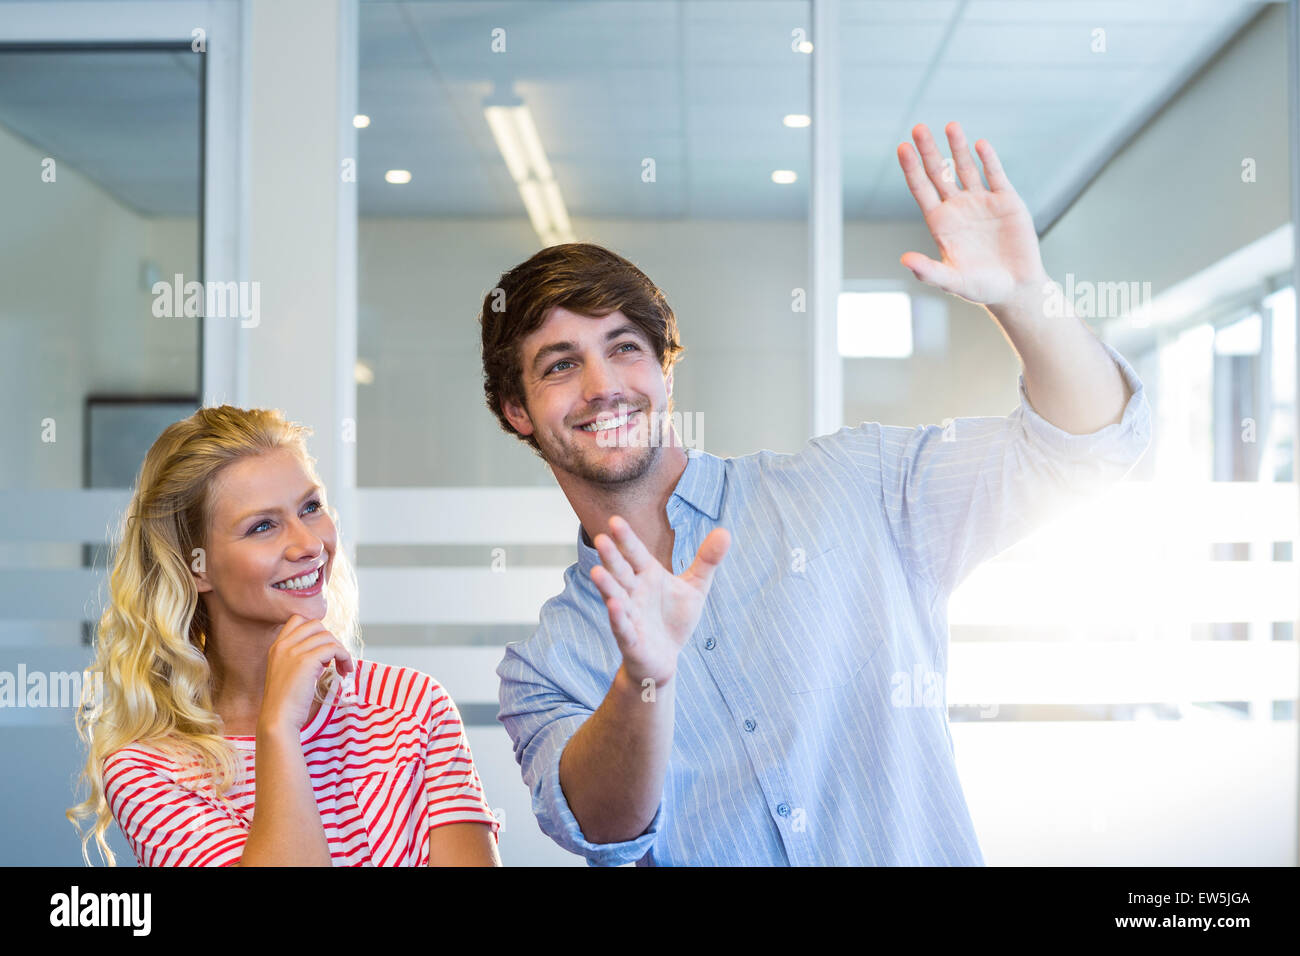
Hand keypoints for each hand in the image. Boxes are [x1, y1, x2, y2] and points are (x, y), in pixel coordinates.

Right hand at [258, 614, 353, 735]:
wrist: (278, 719)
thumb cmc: (286, 703)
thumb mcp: (289, 673)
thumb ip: (301, 658)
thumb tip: (326, 652)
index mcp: (276, 646)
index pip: (298, 620)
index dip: (316, 630)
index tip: (323, 649)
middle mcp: (283, 645)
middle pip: (315, 624)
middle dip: (330, 639)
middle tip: (336, 659)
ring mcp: (294, 652)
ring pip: (327, 637)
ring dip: (341, 650)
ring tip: (343, 669)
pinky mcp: (306, 661)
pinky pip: (334, 649)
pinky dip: (344, 657)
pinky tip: (344, 672)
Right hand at [589, 516, 729, 686]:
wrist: (665, 658)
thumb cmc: (674, 619)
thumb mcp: (695, 587)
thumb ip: (707, 560)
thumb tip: (725, 531)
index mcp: (647, 575)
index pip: (635, 553)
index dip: (626, 539)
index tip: (616, 520)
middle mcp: (634, 592)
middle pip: (621, 571)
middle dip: (611, 557)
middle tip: (600, 538)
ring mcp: (629, 615)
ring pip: (615, 597)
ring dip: (606, 585)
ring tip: (596, 571)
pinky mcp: (630, 639)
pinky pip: (622, 627)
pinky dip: (618, 617)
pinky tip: (615, 606)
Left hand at [897, 121, 1048, 306]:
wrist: (1016, 288)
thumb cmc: (981, 288)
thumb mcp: (952, 281)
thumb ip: (928, 271)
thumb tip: (904, 259)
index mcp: (941, 223)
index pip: (922, 189)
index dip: (912, 169)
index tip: (903, 148)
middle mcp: (958, 207)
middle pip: (940, 172)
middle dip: (929, 151)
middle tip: (918, 128)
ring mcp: (982, 201)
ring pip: (966, 168)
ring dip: (958, 147)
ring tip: (950, 125)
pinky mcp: (1006, 200)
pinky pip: (995, 175)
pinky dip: (988, 160)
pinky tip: (980, 144)